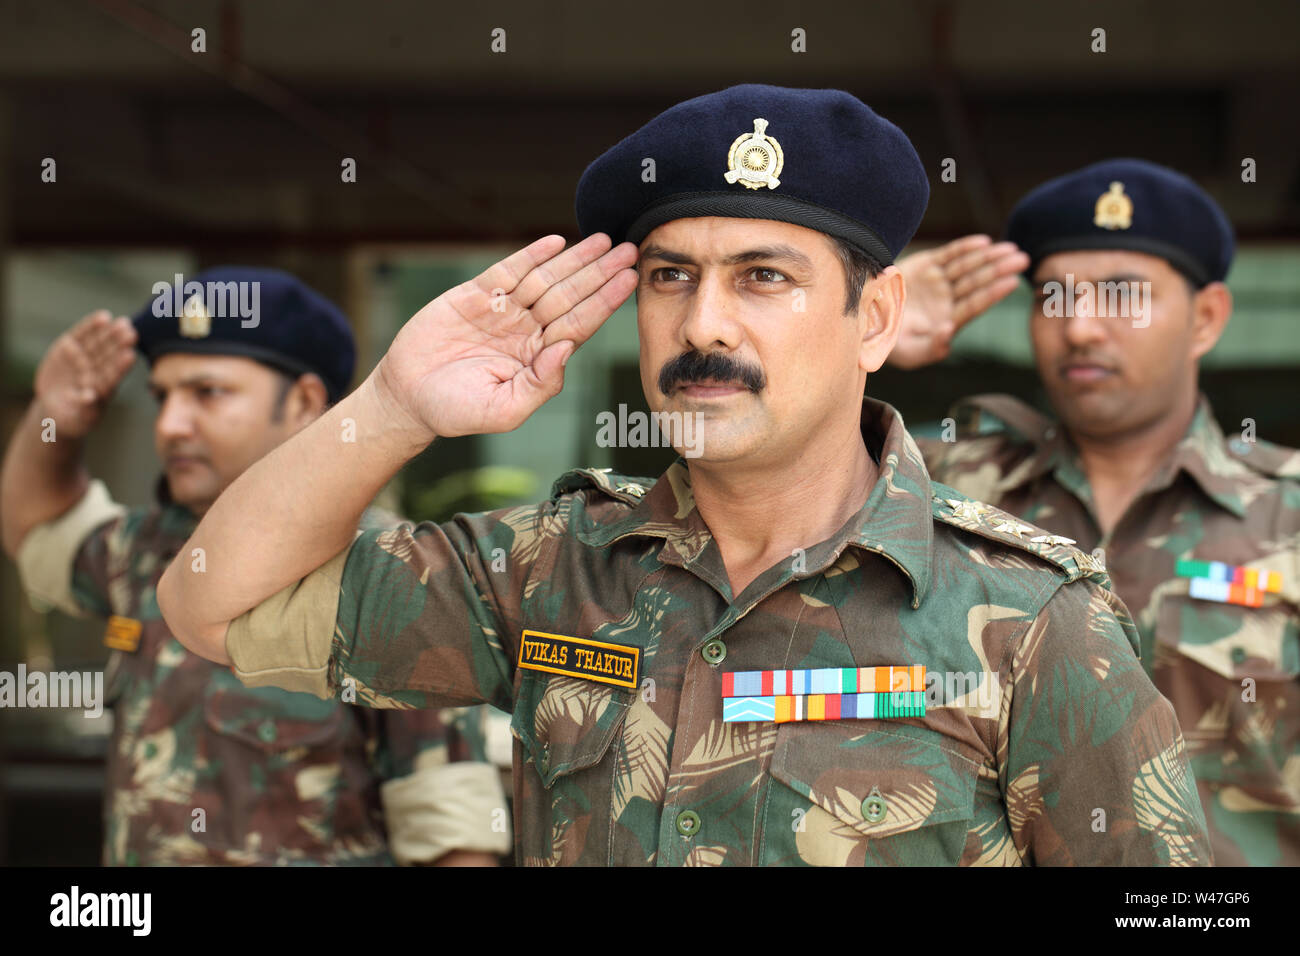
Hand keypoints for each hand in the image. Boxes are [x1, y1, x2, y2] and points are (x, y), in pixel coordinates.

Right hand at [33, 310, 137, 438]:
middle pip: (109, 356)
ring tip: (121, 322)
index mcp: (102, 389)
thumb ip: (83, 409)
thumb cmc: (71, 419)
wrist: (54, 408)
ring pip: (99, 343)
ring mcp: (83, 358)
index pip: (113, 376)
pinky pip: (81, 335)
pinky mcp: (69, 348)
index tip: (130, 356)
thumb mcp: (75, 420)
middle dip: (120, 345)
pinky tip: (103, 317)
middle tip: (132, 333)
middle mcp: (96, 371)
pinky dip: (90, 326)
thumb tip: (90, 397)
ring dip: (109, 332)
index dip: (121, 366)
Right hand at [375, 233, 638, 439]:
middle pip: (571, 295)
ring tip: (601, 239)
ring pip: (545, 279)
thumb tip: (568, 348)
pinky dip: (531, 255)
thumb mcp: (504, 410)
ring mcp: (503, 311)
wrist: (407, 397)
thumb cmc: (457, 411)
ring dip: (574, 259)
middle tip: (629, 249)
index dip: (605, 301)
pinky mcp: (475, 295)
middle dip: (599, 272)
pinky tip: (555, 242)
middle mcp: (527, 330)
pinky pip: (508, 271)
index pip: (580, 324)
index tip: (630, 280)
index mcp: (539, 357)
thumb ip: (541, 384)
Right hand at [889, 235, 1028, 368]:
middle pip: (977, 282)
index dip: (992, 293)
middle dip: (999, 270)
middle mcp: (947, 300)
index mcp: (947, 320)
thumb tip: (950, 332)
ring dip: (989, 257)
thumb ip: (932, 348)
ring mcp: (938, 281)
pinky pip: (950, 254)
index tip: (1011, 282)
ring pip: (967, 266)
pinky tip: (984, 242)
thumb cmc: (887, 343)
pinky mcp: (926, 265)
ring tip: (1010, 248)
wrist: (864, 319)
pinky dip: (965, 248)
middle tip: (1021, 259)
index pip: (975, 305)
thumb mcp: (909, 353)